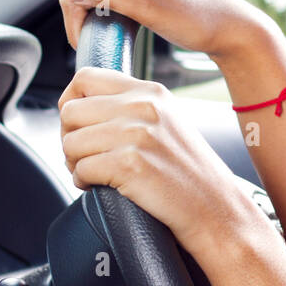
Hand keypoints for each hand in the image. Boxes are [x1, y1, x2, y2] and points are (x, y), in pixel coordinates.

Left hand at [58, 66, 260, 256]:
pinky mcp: (130, 165)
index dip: (70, 101)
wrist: (216, 208)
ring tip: (97, 173)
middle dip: (70, 137)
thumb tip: (80, 105)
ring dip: (75, 163)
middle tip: (85, 155)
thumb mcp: (166, 122)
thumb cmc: (189, 172)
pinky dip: (83, 182)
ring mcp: (137, 134)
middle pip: (70, 111)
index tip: (77, 124)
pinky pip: (80, 169)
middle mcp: (143, 107)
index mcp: (150, 92)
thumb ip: (130, 106)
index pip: (86, 77)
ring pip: (70, 142)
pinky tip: (102, 187)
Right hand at [59, 0, 277, 62]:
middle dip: (85, 12)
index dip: (75, 18)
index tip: (83, 45)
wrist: (228, 25)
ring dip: (98, 9)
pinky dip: (114, 3)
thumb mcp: (144, 7)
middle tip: (96, 42)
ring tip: (109, 34)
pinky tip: (122, 21)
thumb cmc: (193, 17)